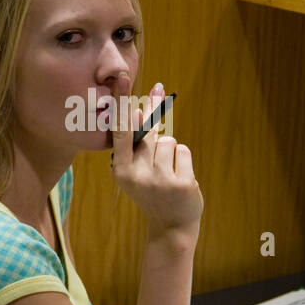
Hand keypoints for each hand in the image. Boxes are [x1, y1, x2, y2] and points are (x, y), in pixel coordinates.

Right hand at [110, 75, 202, 237]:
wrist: (170, 227)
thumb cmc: (154, 192)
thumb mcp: (138, 169)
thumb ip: (138, 143)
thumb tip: (142, 109)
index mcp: (120, 170)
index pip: (120, 131)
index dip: (121, 102)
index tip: (122, 78)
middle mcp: (136, 175)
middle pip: (150, 132)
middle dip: (154, 116)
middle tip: (157, 91)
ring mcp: (159, 180)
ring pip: (168, 141)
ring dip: (171, 152)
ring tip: (168, 173)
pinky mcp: (180, 184)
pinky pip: (183, 151)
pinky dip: (184, 161)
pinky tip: (180, 179)